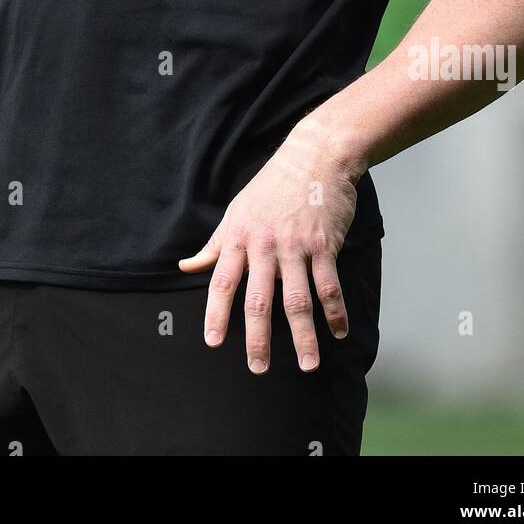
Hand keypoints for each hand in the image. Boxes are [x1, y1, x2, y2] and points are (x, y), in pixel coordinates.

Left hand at [178, 121, 360, 373]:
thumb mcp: (237, 211)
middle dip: (257, 338)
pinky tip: (338, 333)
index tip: (213, 342)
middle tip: (258, 368)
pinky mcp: (324, 244)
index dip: (216, 313)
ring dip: (303, 336)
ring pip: (297, 299)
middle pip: (258, 299)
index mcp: (239, 237)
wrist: (314, 155)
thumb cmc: (272, 185)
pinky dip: (335, 312)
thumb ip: (215, 245)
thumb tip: (186, 267)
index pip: (222, 281)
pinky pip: (329, 285)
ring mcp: (296, 246)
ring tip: (308, 364)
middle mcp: (265, 245)